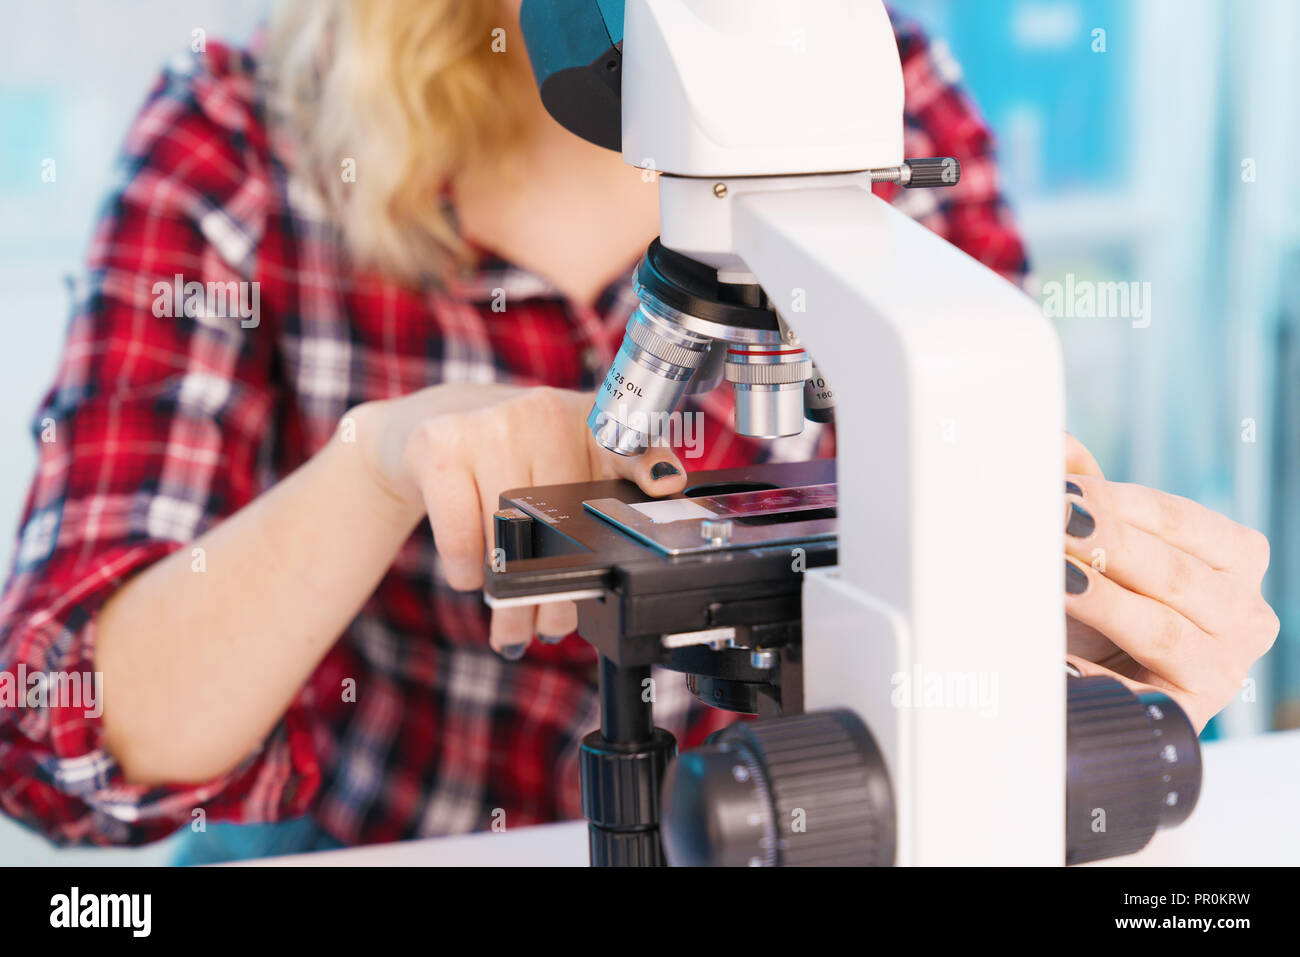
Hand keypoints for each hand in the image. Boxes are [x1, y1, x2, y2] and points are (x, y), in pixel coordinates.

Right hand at [356, 384, 686, 656]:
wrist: (431, 430)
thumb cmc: (511, 460)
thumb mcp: (566, 467)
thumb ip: (607, 497)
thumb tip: (626, 561)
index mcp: (588, 421)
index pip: (628, 441)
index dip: (648, 463)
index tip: (665, 485)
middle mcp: (544, 412)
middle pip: (559, 520)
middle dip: (557, 589)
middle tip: (552, 629)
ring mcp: (490, 425)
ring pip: (508, 534)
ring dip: (511, 596)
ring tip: (514, 626)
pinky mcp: (438, 446)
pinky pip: (461, 532)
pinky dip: (467, 569)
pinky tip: (472, 575)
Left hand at [1061, 433, 1278, 730]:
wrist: (1092, 677)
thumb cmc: (1101, 601)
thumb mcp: (1098, 544)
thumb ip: (1086, 490)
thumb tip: (1056, 443)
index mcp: (1235, 557)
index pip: (1179, 520)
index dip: (1117, 502)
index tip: (1062, 490)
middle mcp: (1245, 613)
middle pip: (1172, 572)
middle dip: (1107, 547)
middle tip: (1053, 526)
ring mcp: (1222, 669)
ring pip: (1160, 629)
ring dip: (1102, 601)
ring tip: (1053, 580)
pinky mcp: (1186, 715)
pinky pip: (1136, 692)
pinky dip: (1094, 673)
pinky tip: (1056, 656)